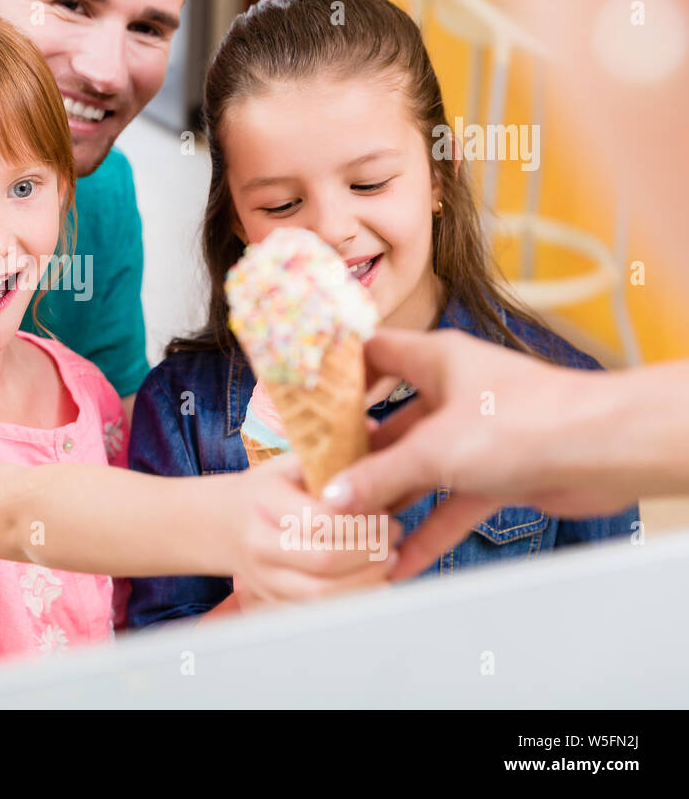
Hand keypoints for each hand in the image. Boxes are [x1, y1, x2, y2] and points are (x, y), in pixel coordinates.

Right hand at [226, 453, 402, 606]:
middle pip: (324, 562)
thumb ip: (328, 452)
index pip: (318, 520)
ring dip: (366, 581)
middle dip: (370, 551)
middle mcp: (260, 544)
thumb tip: (373, 427)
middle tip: (394, 536)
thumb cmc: (264, 491)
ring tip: (388, 559)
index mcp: (264, 502)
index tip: (386, 512)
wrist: (220, 525)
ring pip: (323, 596)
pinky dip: (351, 601)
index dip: (361, 521)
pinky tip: (370, 581)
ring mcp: (264, 579)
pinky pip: (317, 614)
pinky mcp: (274, 601)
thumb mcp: (287, 463)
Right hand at [321, 328, 634, 578]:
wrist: (604, 452)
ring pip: (419, 469)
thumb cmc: (528, 421)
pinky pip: (451, 504)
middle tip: (320, 481)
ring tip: (352, 526)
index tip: (307, 401)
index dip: (340, 372)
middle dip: (358, 455)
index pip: (375, 353)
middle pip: (391, 423)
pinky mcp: (497, 473)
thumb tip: (333, 496)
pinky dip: (428, 529)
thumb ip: (379, 476)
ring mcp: (475, 435)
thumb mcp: (434, 450)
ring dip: (391, 499)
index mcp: (437, 361)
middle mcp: (454, 392)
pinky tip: (401, 559)